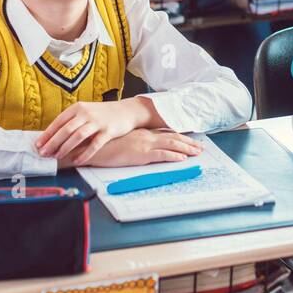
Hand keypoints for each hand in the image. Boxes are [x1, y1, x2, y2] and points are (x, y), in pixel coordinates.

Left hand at [36, 101, 145, 159]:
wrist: (127, 111)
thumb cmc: (103, 114)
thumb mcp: (86, 112)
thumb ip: (72, 121)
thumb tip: (53, 136)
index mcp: (78, 108)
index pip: (58, 122)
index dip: (47, 134)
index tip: (38, 145)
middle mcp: (86, 113)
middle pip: (66, 130)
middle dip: (53, 143)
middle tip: (44, 153)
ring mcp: (98, 122)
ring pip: (78, 136)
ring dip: (65, 148)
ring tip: (57, 157)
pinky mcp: (108, 131)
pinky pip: (94, 145)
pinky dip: (84, 154)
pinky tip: (77, 161)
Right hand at [68, 128, 203, 167]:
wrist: (92, 146)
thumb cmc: (104, 146)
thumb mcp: (121, 142)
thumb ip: (133, 143)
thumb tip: (140, 148)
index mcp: (141, 134)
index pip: (165, 134)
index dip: (179, 137)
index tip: (189, 140)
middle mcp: (146, 137)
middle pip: (173, 137)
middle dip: (188, 142)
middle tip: (200, 147)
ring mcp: (144, 144)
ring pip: (171, 145)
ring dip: (186, 148)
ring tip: (197, 152)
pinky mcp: (141, 154)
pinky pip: (162, 155)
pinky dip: (173, 156)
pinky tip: (182, 158)